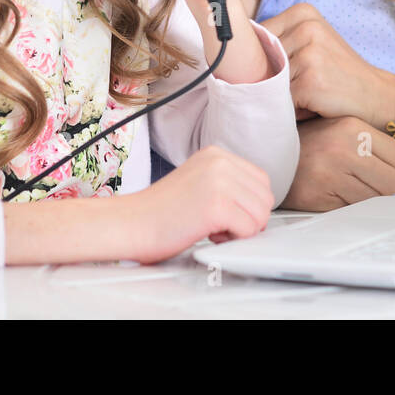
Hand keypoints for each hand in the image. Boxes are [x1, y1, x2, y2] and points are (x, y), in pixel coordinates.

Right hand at [127, 145, 273, 261]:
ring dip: (240, 230)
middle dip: (247, 219)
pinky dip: (232, 240)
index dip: (247, 205)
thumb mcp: (198, 182)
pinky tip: (207, 234)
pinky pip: (250, 230)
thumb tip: (261, 203)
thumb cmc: (159, 213)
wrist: (129, 225)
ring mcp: (219, 181)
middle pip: (265, 198)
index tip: (223, 214)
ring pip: (261, 215)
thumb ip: (227, 182)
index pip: (261, 181)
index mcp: (216, 154)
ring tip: (210, 227)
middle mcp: (220, 162)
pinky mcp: (217, 205)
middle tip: (216, 224)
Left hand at [261, 3, 394, 129]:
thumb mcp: (313, 40)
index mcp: (304, 12)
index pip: (258, 33)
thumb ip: (281, 38)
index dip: (257, 56)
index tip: (270, 67)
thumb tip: (234, 50)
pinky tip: (310, 104)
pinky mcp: (310, 81)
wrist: (373, 93)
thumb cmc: (337, 70)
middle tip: (293, 84)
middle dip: (269, 75)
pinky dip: (290, 107)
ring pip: (269, 78)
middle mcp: (306, 28)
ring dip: (279, 92)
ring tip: (305, 93)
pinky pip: (280, 97)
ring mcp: (309, 53)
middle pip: (261, 57)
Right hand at [281, 116, 394, 210]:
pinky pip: (351, 210)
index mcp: (353, 127)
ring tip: (345, 184)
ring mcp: (331, 172)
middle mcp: (344, 147)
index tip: (385, 171)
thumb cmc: (310, 142)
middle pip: (393, 182)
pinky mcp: (318, 195)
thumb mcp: (344, 131)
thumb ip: (379, 145)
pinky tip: (331, 192)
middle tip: (366, 182)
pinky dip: (346, 206)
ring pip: (375, 199)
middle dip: (384, 187)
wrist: (268, 153)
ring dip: (364, 198)